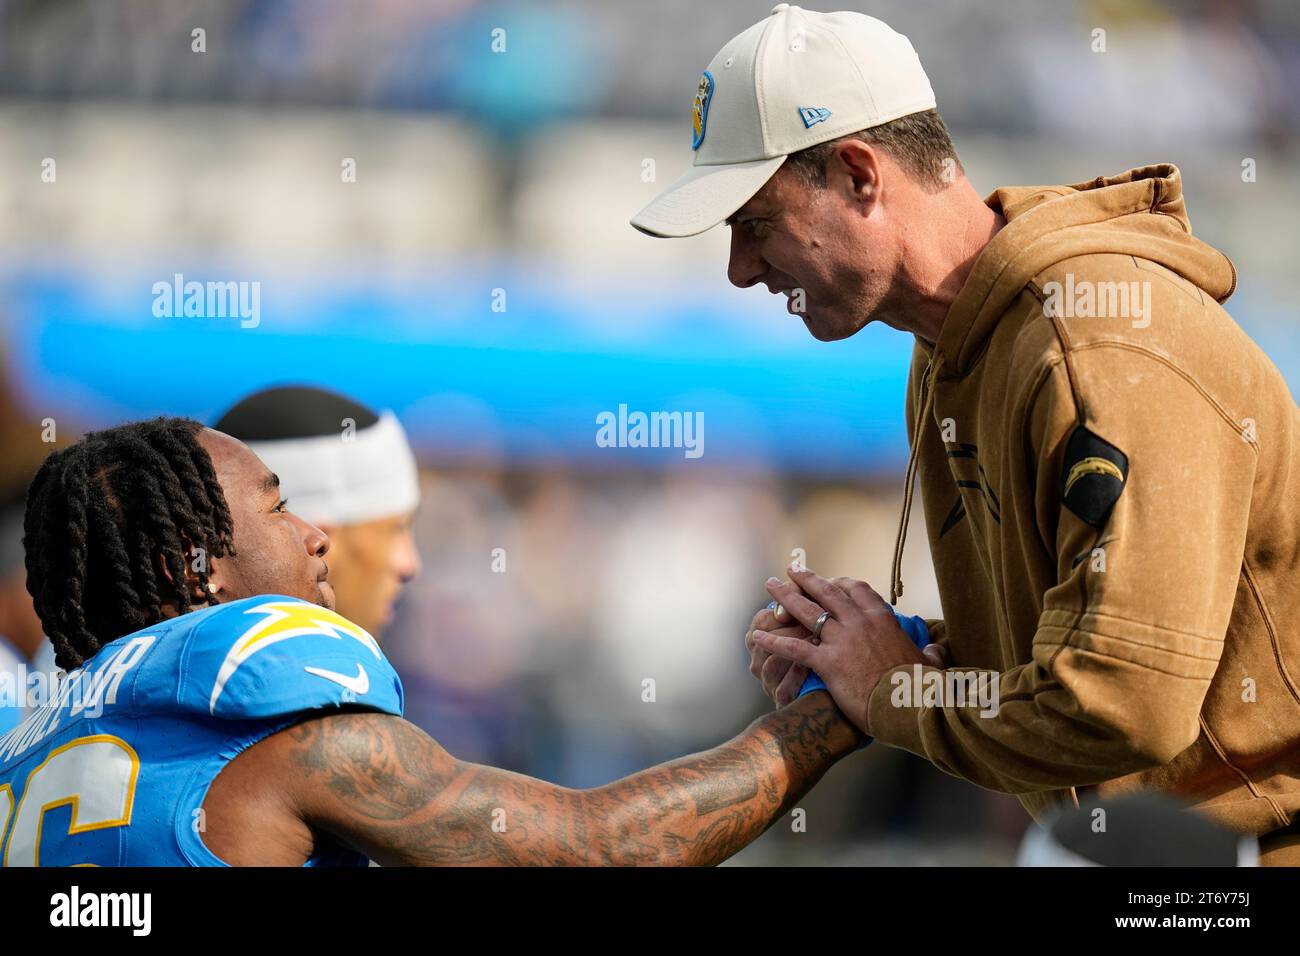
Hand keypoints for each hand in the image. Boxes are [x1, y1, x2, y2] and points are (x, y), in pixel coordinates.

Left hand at [754, 566, 928, 735]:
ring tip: (771, 585)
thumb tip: (936, 652)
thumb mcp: (930, 664)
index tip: (830, 580)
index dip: (839, 582)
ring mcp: (842, 640)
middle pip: (827, 592)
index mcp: (883, 619)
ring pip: (807, 611)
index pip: (857, 589)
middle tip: (791, 570)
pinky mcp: (828, 662)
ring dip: (785, 597)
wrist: (910, 705)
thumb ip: (930, 654)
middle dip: (806, 579)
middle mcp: (859, 622)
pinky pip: (795, 647)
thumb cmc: (922, 687)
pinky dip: (774, 640)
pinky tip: (757, 636)